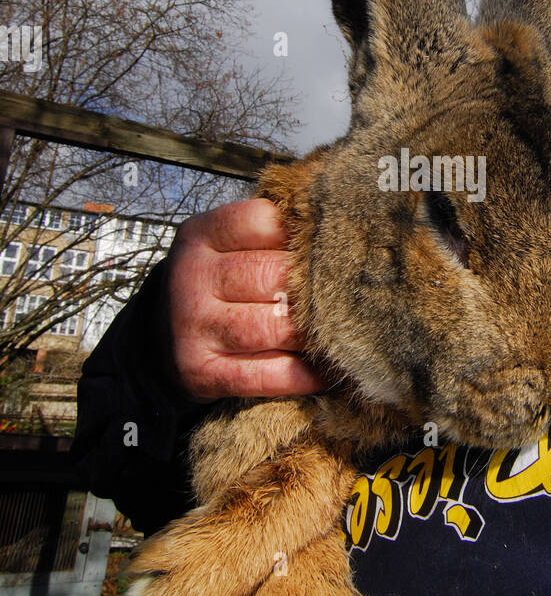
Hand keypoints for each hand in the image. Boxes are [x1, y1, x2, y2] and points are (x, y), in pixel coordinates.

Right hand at [166, 197, 328, 400]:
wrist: (160, 342)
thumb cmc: (214, 285)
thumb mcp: (224, 245)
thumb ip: (270, 232)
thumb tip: (340, 226)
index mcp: (200, 235)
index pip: (263, 220)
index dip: (302, 234)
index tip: (329, 245)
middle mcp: (192, 278)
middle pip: (273, 276)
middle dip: (315, 288)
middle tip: (346, 294)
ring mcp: (194, 327)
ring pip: (275, 327)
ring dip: (314, 332)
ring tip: (341, 331)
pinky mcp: (204, 373)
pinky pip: (269, 374)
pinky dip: (305, 375)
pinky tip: (325, 369)